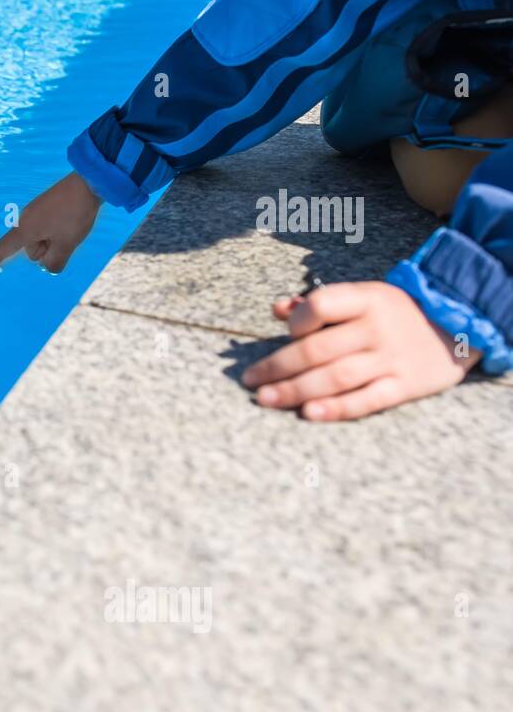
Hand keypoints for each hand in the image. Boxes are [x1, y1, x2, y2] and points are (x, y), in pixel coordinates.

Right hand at [0, 172, 100, 273]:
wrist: (89, 182)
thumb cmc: (74, 214)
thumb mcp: (66, 245)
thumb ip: (54, 263)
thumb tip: (49, 266)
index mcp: (25, 230)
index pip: (2, 250)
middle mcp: (25, 221)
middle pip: (32, 251)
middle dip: (48, 250)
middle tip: (66, 235)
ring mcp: (35, 213)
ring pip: (42, 241)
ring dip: (55, 241)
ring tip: (71, 225)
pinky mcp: (45, 209)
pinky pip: (48, 229)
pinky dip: (58, 231)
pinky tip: (71, 221)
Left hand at [241, 281, 479, 421]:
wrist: (461, 325)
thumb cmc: (395, 313)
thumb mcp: (363, 297)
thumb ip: (320, 303)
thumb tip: (277, 309)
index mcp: (367, 299)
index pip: (321, 305)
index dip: (297, 322)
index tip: (287, 334)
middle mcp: (378, 328)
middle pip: (318, 350)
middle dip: (278, 367)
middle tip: (250, 382)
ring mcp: (392, 358)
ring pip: (336, 377)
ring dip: (296, 390)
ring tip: (265, 399)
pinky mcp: (405, 385)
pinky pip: (367, 399)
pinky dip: (336, 408)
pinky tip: (308, 413)